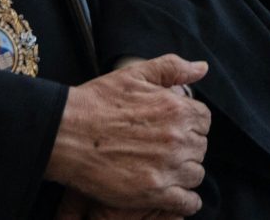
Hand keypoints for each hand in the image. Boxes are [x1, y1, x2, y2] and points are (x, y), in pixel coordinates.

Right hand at [47, 56, 211, 215]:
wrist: (65, 134)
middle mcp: (177, 138)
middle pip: (201, 148)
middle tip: (165, 149)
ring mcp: (166, 167)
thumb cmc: (97, 102)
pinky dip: (186, 201)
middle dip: (187, 148)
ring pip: (196, 174)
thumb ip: (172, 68)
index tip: (175, 129)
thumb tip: (202, 68)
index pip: (204, 121)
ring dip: (185, 172)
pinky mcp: (153, 192)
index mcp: (177, 109)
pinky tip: (174, 195)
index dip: (190, 124)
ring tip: (165, 170)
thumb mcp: (135, 74)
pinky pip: (187, 202)